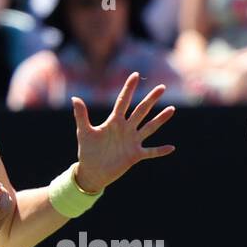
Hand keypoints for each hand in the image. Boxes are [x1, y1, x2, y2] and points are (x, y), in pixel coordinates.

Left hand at [70, 73, 176, 192]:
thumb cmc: (87, 151)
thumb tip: (74, 98)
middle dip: (151, 99)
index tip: (135, 75)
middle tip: (162, 87)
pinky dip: (160, 150)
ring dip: (160, 119)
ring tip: (171, 109)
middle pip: (141, 111)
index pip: (123, 101)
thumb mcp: (84, 132)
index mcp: (114, 121)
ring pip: (149, 127)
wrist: (92, 171)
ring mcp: (132, 141)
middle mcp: (126, 129)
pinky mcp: (135, 155)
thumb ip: (81, 116)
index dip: (129, 88)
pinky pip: (151, 152)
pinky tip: (172, 147)